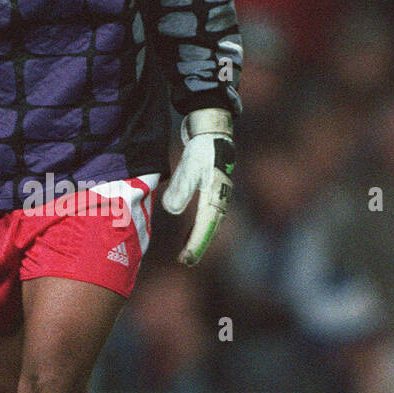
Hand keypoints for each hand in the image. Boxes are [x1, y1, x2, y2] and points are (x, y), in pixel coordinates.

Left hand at [161, 107, 234, 265]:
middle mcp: (221, 198)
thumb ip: (181, 188)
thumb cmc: (203, 147)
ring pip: (210, 224)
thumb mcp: (189, 165)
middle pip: (211, 229)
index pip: (206, 225)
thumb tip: (172, 211)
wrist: (214, 129)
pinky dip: (198, 227)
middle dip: (199, 247)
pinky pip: (207, 216)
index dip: (196, 244)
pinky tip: (190, 234)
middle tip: (186, 262)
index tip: (186, 259)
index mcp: (216, 194)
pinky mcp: (213, 192)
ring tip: (187, 255)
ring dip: (198, 239)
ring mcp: (219, 195)